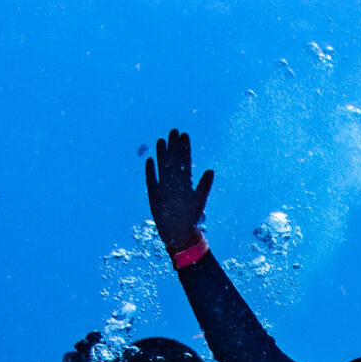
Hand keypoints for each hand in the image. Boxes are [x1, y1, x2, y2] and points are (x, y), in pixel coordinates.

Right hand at [144, 129, 212, 254]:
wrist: (179, 231)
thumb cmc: (191, 217)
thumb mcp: (200, 200)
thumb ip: (204, 185)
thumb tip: (211, 169)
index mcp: (186, 181)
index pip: (185, 160)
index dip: (185, 148)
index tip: (184, 134)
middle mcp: (175, 181)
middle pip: (174, 159)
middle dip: (173, 145)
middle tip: (173, 130)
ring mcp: (163, 186)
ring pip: (162, 166)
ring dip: (161, 153)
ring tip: (161, 140)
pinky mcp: (154, 194)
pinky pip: (151, 180)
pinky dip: (150, 171)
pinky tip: (149, 160)